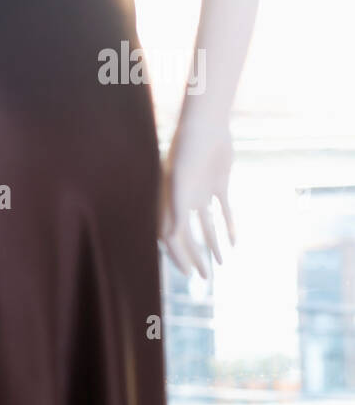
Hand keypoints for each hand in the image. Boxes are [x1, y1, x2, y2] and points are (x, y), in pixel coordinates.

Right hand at [160, 116, 235, 278]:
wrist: (205, 127)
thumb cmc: (186, 152)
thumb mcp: (177, 182)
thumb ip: (172, 209)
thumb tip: (169, 237)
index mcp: (168, 202)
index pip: (170, 236)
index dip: (178, 256)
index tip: (189, 273)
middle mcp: (182, 200)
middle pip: (187, 236)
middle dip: (194, 257)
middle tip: (204, 278)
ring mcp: (201, 193)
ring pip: (206, 226)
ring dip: (212, 246)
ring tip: (221, 265)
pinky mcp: (218, 184)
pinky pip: (224, 211)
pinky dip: (229, 226)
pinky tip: (236, 243)